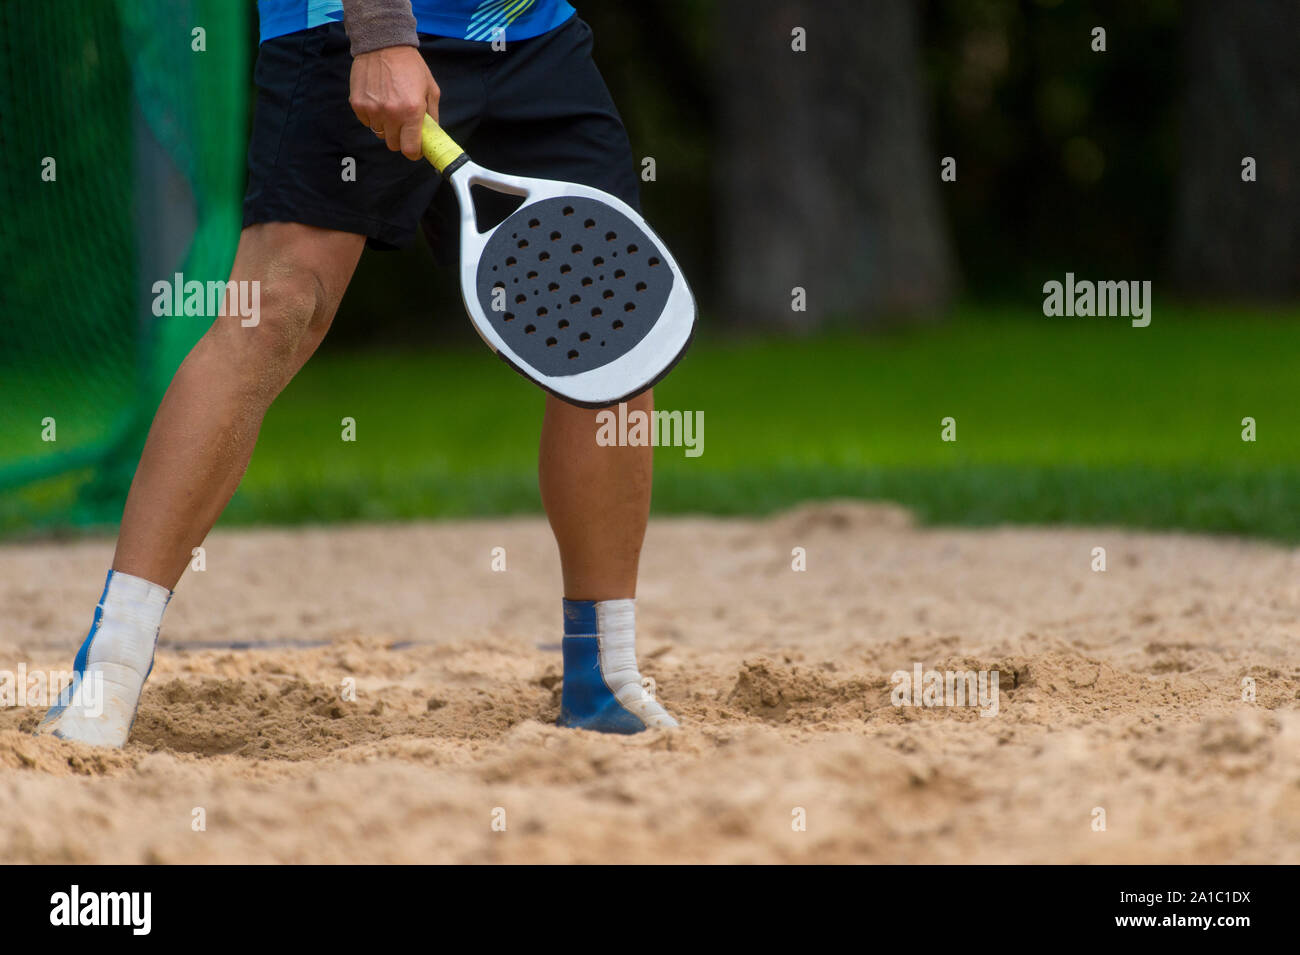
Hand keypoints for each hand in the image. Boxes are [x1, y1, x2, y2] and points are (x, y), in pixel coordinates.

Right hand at [348, 45, 440, 160]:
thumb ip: (433, 115)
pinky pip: (366, 121)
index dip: (414, 152)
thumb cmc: (410, 65)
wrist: (383, 43)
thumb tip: (432, 136)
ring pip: (379, 133)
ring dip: (386, 126)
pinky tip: (378, 100)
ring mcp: (372, 110)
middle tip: (403, 125)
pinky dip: (372, 116)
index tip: (415, 148)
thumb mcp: (430, 88)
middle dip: (400, 139)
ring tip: (390, 108)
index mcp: (412, 112)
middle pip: (393, 145)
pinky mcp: (358, 104)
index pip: (410, 149)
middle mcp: (391, 114)